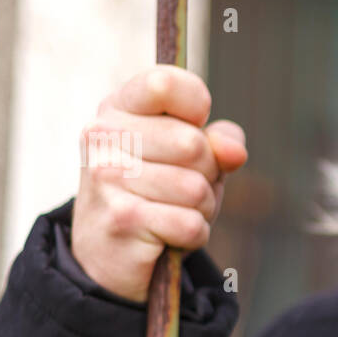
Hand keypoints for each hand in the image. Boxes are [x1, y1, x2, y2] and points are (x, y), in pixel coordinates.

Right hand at [72, 65, 247, 302]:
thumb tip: (234, 150)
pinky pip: (190, 224)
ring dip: (200, 208)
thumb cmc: (158, 194)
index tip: (192, 126)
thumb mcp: (193, 159)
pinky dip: (193, 235)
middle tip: (180, 188)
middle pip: (193, 145)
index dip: (196, 106)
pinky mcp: (121, 219)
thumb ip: (219, 141)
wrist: (109, 253)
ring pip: (195, 188)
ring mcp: (107, 177)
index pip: (166, 84)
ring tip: (173, 212)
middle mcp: (103, 136)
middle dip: (206, 174)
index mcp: (119, 108)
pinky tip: (167, 235)